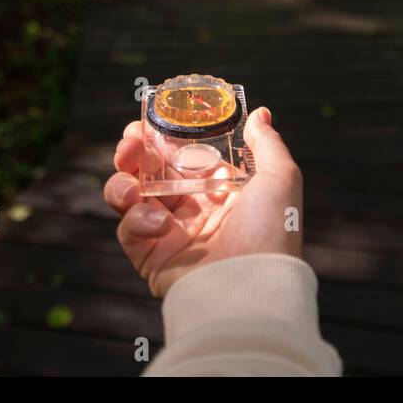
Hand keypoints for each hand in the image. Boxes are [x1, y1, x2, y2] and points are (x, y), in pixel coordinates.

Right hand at [103, 106, 303, 296]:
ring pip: (130, 198)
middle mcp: (193, 210)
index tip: (152, 120)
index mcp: (220, 190)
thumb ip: (266, 142)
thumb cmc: (270, 232)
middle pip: (150, 172)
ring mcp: (170, 235)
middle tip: (131, 141)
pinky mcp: (152, 258)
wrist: (252, 289)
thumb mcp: (280, 177)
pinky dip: (138, 220)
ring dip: (122, 183)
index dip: (165, 137)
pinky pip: (129, 230)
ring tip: (132, 185)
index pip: (183, 155)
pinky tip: (161, 224)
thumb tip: (259, 113)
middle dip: (134, 152)